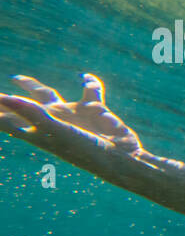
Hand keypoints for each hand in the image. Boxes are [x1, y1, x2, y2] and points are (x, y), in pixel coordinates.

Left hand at [0, 74, 145, 157]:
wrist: (122, 159)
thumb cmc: (87, 151)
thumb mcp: (57, 132)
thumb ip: (32, 113)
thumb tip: (5, 98)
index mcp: (38, 128)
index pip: (6, 117)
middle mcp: (52, 120)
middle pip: (20, 106)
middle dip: (5, 100)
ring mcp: (72, 114)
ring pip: (47, 95)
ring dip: (32, 86)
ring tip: (16, 78)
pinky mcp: (94, 109)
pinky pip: (90, 90)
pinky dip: (89, 81)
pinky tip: (84, 76)